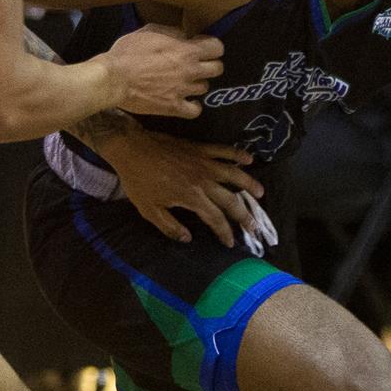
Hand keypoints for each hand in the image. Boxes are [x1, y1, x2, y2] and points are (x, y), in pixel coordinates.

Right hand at [100, 24, 223, 118]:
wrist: (114, 78)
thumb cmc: (128, 52)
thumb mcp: (149, 31)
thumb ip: (171, 32)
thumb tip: (184, 36)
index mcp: (186, 50)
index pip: (217, 47)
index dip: (211, 46)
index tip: (201, 46)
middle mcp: (190, 70)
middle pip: (218, 68)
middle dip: (210, 64)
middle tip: (197, 64)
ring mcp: (183, 90)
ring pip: (205, 87)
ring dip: (197, 83)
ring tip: (185, 81)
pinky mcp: (174, 107)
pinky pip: (195, 110)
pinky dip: (193, 106)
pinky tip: (187, 101)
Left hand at [105, 130, 265, 245]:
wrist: (131, 148)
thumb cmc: (138, 180)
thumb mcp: (149, 210)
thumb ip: (170, 226)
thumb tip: (188, 239)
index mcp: (191, 197)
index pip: (215, 218)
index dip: (224, 232)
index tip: (231, 242)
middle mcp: (203, 180)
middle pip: (230, 200)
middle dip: (243, 215)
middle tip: (253, 227)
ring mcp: (204, 162)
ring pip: (233, 174)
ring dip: (249, 184)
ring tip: (260, 193)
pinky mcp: (200, 148)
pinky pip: (224, 151)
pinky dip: (237, 154)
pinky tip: (248, 159)